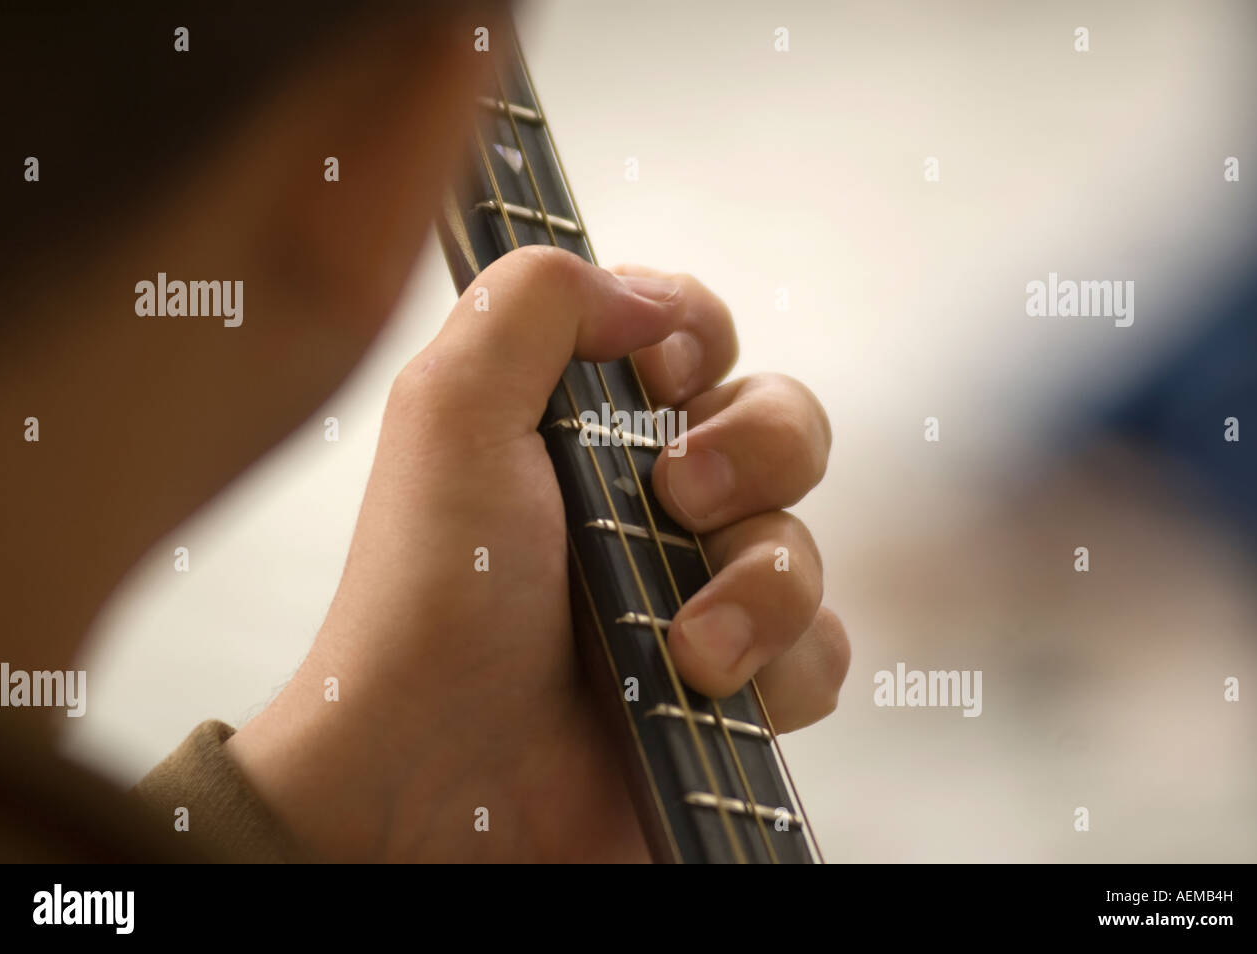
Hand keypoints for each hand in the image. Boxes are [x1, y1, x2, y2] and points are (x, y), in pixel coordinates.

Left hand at [228, 246, 849, 861]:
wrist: (443, 774)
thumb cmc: (435, 595)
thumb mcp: (449, 413)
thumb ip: (534, 302)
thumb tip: (648, 299)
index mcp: (584, 423)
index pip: (692, 332)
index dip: (697, 334)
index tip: (659, 374)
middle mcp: (650, 499)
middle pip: (784, 420)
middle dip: (758, 447)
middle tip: (675, 498)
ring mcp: (697, 591)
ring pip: (806, 541)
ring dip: (760, 585)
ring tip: (684, 643)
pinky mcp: (736, 683)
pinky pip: (821, 649)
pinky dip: (779, 668)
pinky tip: (708, 688)